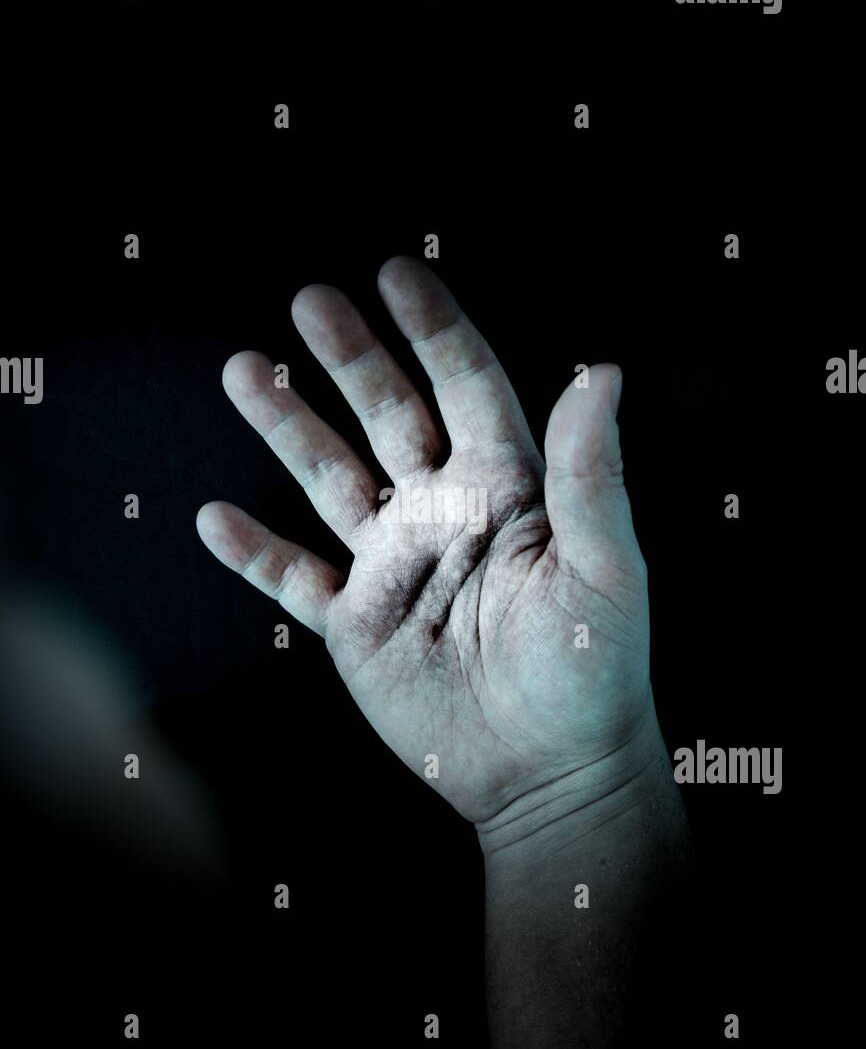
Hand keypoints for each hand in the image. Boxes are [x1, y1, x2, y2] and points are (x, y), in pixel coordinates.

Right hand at [197, 257, 664, 837]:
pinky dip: (254, 555)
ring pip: (330, 480)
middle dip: (350, 358)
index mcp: (506, 487)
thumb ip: (592, 474)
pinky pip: (294, 580)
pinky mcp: (356, 623)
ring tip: (245, 370)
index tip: (396, 273)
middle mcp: (443, 512)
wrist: (550, 775)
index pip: (467, 385)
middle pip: (388, 416)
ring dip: (288, 429)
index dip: (433, 329)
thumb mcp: (604, 569)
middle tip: (310, 299)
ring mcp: (393, 565)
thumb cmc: (593, 672)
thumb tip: (602, 369)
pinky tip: (214, 520)